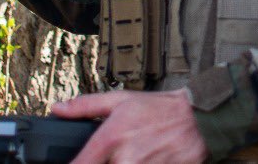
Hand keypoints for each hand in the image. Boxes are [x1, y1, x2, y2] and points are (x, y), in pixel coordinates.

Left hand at [49, 89, 204, 163]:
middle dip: (106, 163)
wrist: (198, 120)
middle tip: (117, 153)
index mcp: (111, 138)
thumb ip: (86, 106)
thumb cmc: (160, 109)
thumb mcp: (122, 99)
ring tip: (136, 153)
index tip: (74, 163)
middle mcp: (124, 159)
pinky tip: (147, 159)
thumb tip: (59, 109)